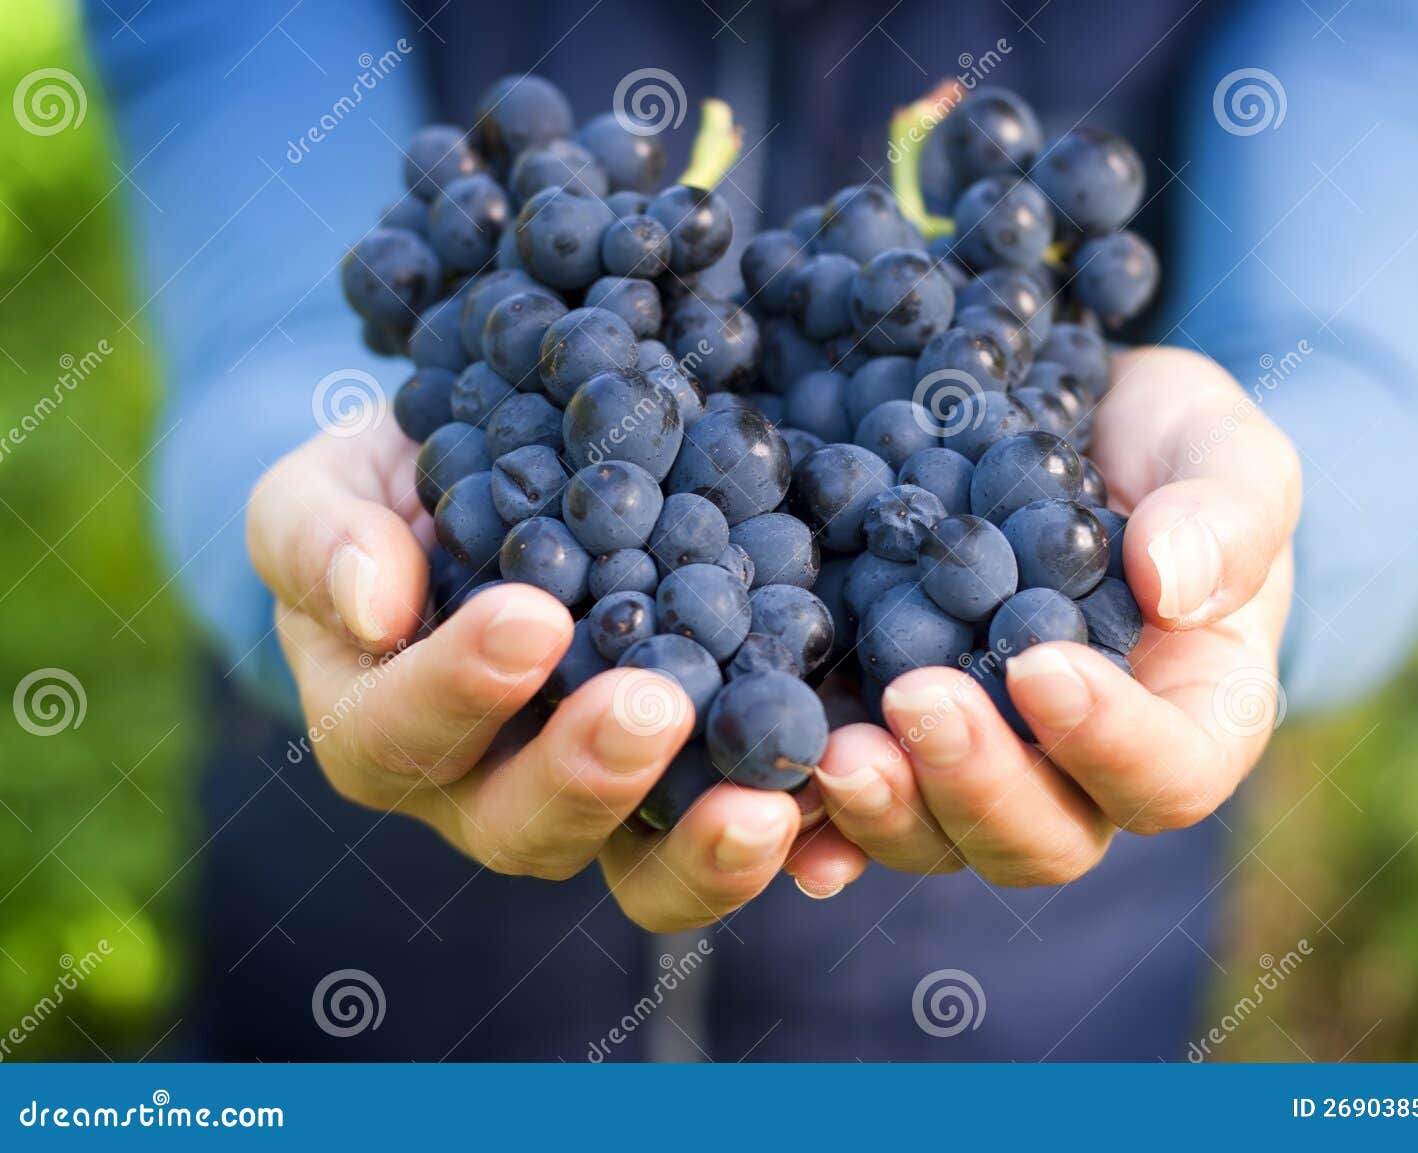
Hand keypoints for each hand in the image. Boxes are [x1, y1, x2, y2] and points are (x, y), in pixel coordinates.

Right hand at [246, 420, 863, 930]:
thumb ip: (321, 539)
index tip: (527, 618)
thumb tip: (373, 600)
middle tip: (652, 707)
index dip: (459, 689)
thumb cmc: (388, 501)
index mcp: (385, 729)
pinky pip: (731, 835)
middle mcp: (487, 792)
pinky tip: (838, 835)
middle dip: (590, 775)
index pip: (402, 733)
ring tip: (767, 807)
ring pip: (640, 866)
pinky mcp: (688, 787)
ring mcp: (596, 801)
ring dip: (703, 847)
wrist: (487, 498)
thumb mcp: (324, 495)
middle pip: (529, 826)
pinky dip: (792, 846)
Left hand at [815, 346, 1301, 882]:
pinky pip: (853, 809)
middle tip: (913, 700)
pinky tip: (764, 798)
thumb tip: (1171, 583)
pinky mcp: (893, 741)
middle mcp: (1080, 774)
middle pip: (1040, 836)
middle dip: (976, 783)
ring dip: (885, 809)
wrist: (1064, 432)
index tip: (1040, 665)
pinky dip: (812, 818)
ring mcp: (979, 767)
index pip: (1166, 774)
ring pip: (938, 839)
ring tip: (831, 750)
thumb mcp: (1223, 454)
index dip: (1108, 742)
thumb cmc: (1167, 450)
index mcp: (1188, 722)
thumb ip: (1226, 516)